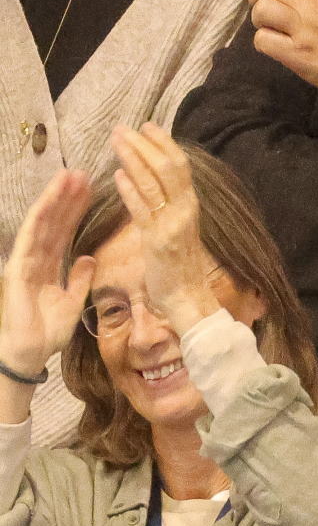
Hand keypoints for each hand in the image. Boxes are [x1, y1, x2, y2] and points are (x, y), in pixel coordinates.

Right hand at [0, 170, 92, 415]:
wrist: (30, 352)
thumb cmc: (48, 332)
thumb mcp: (72, 302)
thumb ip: (79, 279)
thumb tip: (87, 259)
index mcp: (48, 266)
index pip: (64, 232)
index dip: (75, 211)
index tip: (90, 191)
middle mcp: (36, 258)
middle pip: (54, 222)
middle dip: (68, 198)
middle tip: (83, 173)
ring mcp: (25, 259)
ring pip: (42, 222)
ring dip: (56, 198)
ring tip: (71, 175)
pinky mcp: (18, 266)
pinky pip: (32, 236)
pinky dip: (42, 216)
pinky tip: (52, 199)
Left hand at [110, 124, 218, 336]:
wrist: (188, 297)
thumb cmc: (179, 264)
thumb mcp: (177, 227)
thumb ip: (167, 203)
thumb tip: (151, 177)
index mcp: (190, 206)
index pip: (180, 166)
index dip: (164, 143)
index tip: (146, 126)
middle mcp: (185, 211)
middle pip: (169, 168)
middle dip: (145, 145)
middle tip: (123, 128)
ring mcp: (173, 225)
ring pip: (154, 184)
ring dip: (133, 159)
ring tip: (116, 141)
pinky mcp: (158, 241)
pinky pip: (144, 211)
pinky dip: (131, 191)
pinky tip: (117, 175)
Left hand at [249, 0, 317, 109]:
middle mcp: (309, 3)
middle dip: (260, 0)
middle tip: (270, 13)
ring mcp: (302, 29)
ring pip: (260, 12)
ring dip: (262, 22)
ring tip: (274, 30)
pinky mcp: (296, 54)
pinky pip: (262, 41)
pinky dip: (265, 43)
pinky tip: (279, 47)